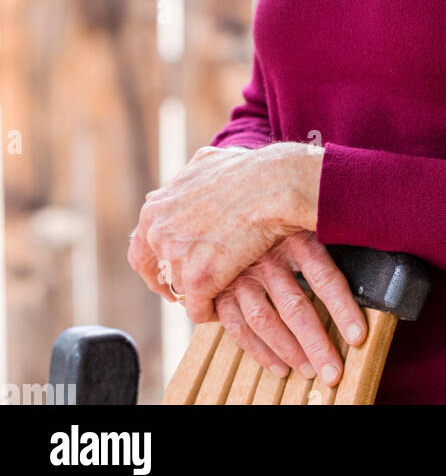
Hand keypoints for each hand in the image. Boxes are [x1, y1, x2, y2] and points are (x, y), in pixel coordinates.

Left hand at [127, 142, 321, 322]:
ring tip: (223, 288)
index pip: (141, 249)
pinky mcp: (199, 279)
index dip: (156, 265)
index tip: (172, 272)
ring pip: (182, 290)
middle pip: (158, 273)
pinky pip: (198, 310)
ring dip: (200, 293)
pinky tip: (226, 305)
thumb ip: (180, 184)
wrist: (273, 185)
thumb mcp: (203, 164)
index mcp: (155, 209)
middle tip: (194, 290)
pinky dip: (210, 311)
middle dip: (175, 283)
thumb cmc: (247, 171)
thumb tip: (166, 191)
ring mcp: (177, 257)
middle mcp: (158, 234)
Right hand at [213, 232, 368, 382]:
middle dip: (317, 344)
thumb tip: (372, 258)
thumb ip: (332, 238)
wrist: (230, 209)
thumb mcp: (308, 218)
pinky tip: (280, 367)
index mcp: (295, 237)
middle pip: (295, 306)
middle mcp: (267, 256)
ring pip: (265, 320)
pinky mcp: (222, 289)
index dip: (343, 308)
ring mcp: (242, 274)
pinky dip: (260, 351)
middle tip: (333, 371)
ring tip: (310, 371)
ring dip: (289, 351)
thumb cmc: (282, 218)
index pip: (324, 277)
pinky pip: (239, 326)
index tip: (358, 336)